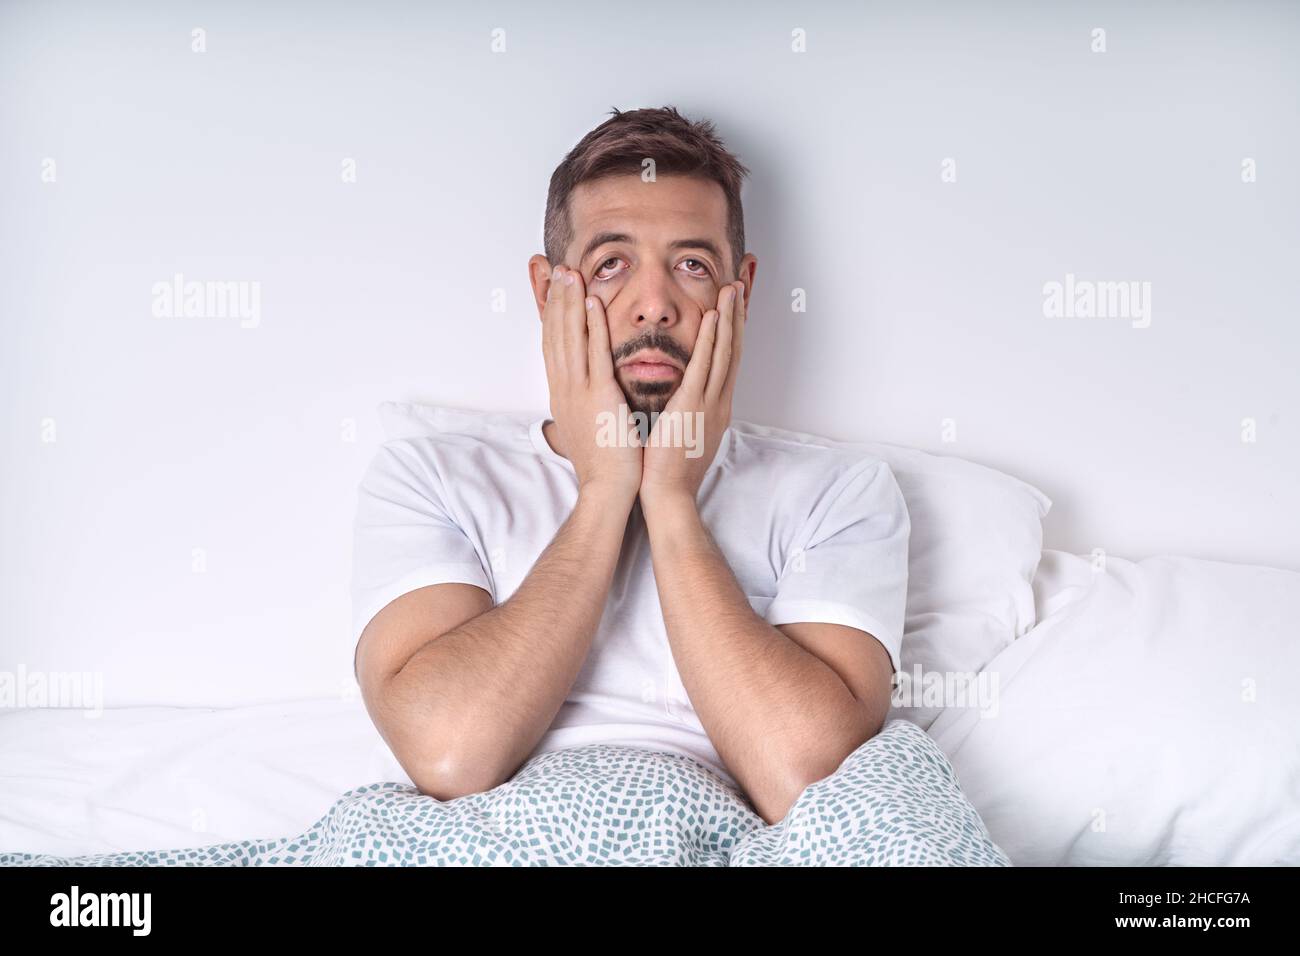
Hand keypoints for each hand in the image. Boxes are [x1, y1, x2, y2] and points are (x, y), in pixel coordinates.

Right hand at [540, 265, 642, 500]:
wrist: (608, 490)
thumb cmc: (603, 464)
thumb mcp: (585, 429)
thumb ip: (582, 408)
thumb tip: (578, 402)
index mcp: (563, 395)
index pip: (553, 346)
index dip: (552, 316)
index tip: (553, 290)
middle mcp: (565, 388)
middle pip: (556, 335)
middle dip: (556, 300)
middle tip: (556, 269)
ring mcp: (579, 391)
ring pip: (571, 338)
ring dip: (570, 303)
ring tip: (570, 274)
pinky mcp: (599, 396)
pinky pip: (594, 354)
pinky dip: (592, 326)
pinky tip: (593, 303)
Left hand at [640, 279, 745, 502]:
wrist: (667, 496)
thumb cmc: (668, 471)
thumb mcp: (684, 434)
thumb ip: (686, 412)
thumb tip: (682, 399)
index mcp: (715, 408)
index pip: (727, 360)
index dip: (733, 330)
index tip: (736, 305)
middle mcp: (718, 402)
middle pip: (733, 350)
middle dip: (739, 315)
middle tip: (742, 284)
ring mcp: (709, 404)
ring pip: (724, 352)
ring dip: (729, 318)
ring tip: (733, 288)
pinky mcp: (692, 407)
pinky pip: (704, 367)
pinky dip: (712, 340)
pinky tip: (714, 317)